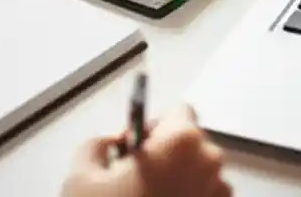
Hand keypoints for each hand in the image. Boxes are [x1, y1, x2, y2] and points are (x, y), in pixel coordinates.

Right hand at [61, 104, 230, 196]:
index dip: (155, 125)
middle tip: (135, 177)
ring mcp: (218, 193)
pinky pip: (204, 196)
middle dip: (165, 154)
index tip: (137, 145)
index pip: (178, 112)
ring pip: (198, 171)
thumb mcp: (82, 176)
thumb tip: (109, 142)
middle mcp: (208, 163)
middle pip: (190, 142)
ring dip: (177, 179)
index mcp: (181, 142)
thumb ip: (97, 144)